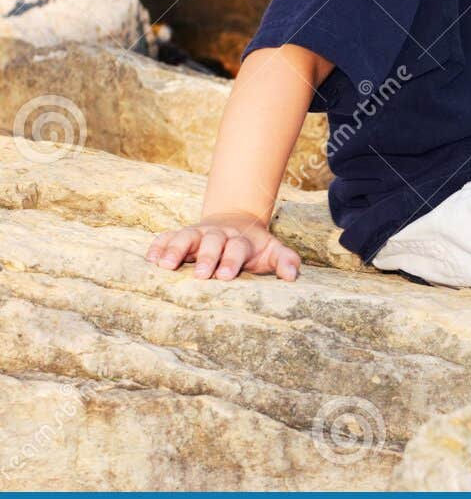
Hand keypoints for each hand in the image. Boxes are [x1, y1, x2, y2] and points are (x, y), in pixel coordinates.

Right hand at [145, 211, 301, 280]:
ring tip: (164, 265)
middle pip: (212, 241)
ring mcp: (198, 234)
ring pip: (186, 236)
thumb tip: (294, 276)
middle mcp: (218, 235)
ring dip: (175, 249)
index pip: (237, 248)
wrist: (236, 221)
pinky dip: (158, 245)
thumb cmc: (254, 246)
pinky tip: (149, 259)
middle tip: (201, 275)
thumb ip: (286, 261)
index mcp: (240, 240)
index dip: (232, 260)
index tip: (226, 276)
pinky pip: (166, 237)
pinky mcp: (180, 235)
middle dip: (206, 257)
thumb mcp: (273, 251)